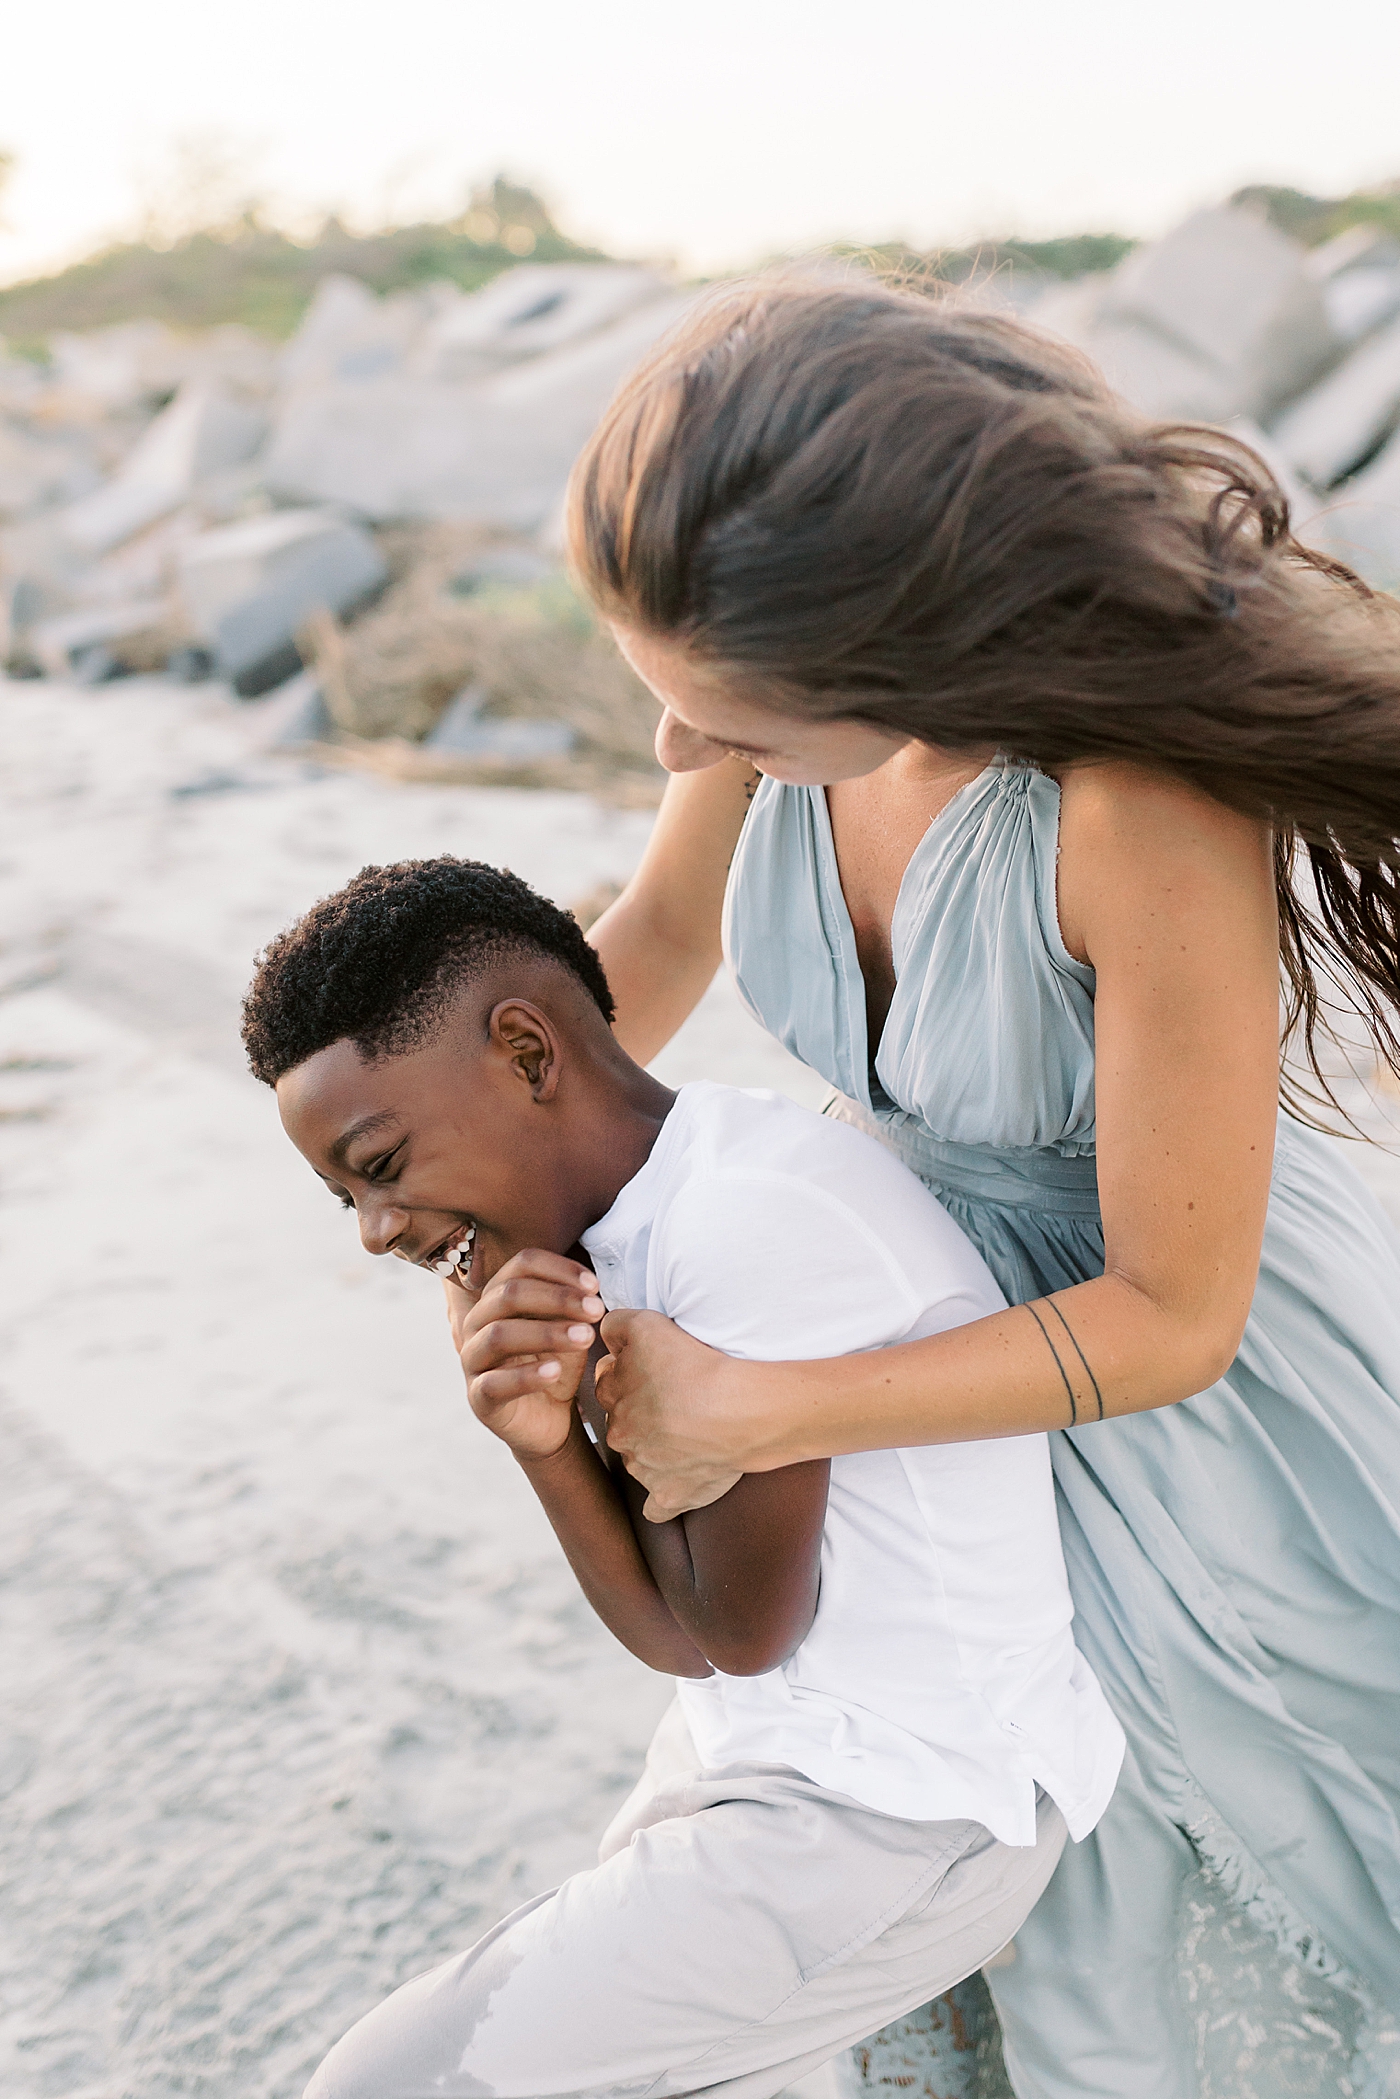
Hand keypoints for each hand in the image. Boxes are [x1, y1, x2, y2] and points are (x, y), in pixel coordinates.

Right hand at [451, 1250, 605, 1460]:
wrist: (551, 1421)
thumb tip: (589, 1287)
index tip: (594, 1285)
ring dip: (546, 1332)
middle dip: (558, 1298)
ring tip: (584, 1338)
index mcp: (499, 1296)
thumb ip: (572, 1305)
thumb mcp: (569, 1328)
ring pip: (499, 1334)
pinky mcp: (478, 1397)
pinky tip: (554, 1372)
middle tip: (596, 1310)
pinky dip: (525, 1376)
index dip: (559, 1269)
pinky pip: (494, 1383)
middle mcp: (479, 1322)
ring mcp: (473, 1359)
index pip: (522, 1264)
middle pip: (509, 1294)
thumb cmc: (557, 1364)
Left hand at [594, 1308, 747, 1520]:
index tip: (657, 1372)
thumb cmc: (695, 1366)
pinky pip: (657, 1507)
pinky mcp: (669, 1495)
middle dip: (640, 1415)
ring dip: (654, 1451)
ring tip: (689, 1435)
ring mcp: (644, 1469)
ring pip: (638, 1460)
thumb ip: (617, 1325)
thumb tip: (603, 1335)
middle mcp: (622, 1435)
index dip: (631, 1375)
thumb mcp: (648, 1326)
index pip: (609, 1384)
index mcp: (614, 1396)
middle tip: (675, 1402)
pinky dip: (664, 1498)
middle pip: (623, 1424)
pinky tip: (676, 1486)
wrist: (736, 1411)